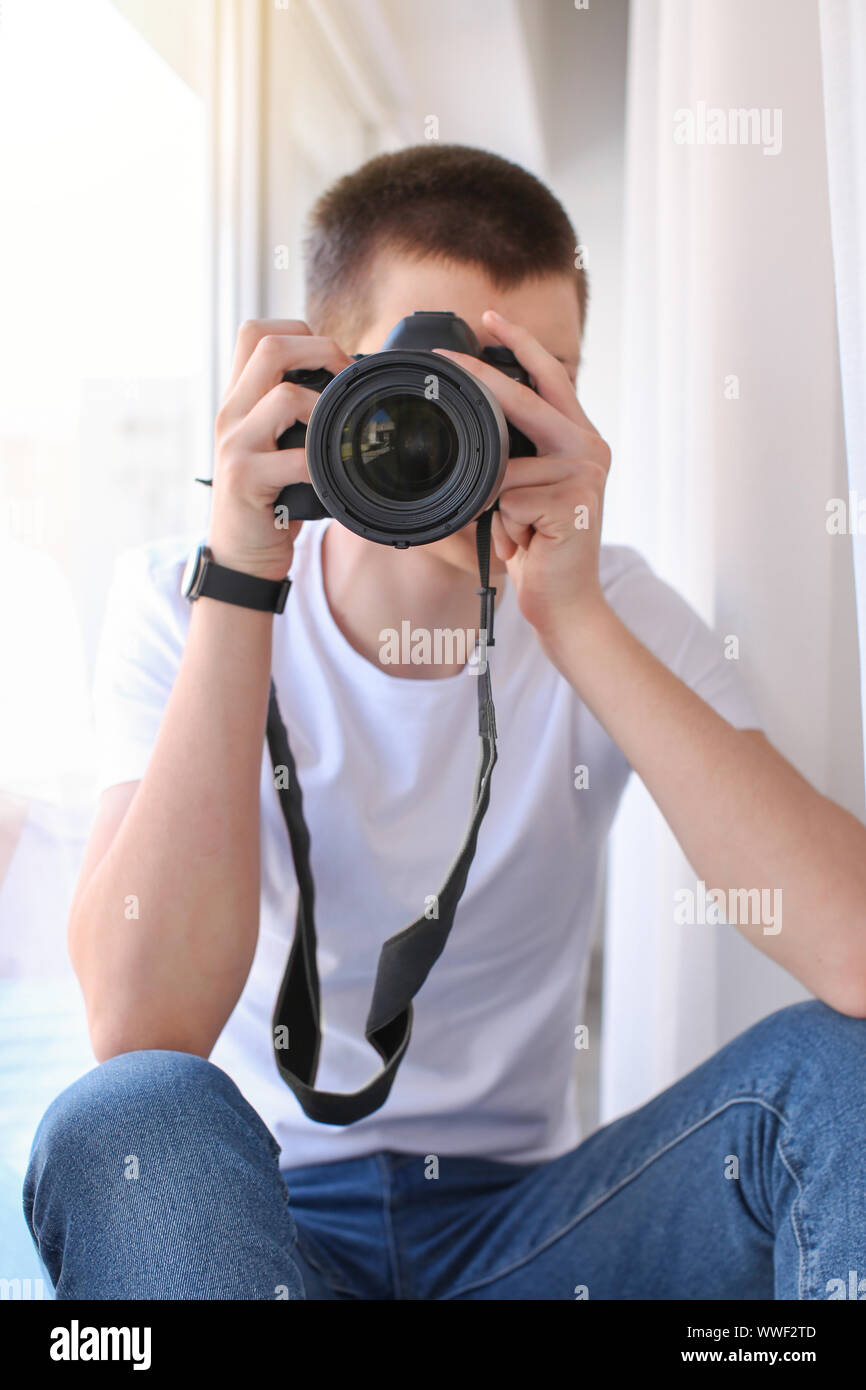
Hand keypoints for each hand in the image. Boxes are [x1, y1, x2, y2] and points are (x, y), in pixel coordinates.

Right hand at [208, 319, 352, 580]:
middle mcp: (230, 413)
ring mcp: (235, 444)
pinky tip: (334, 474)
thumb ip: (294, 415)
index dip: (299, 331)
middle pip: (270, 346)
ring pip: (283, 395)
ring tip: (339, 430)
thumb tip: (348, 387)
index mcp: (239, 399)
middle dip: (321, 350)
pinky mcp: (244, 479)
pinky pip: (296, 458)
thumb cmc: (270, 499)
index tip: (332, 358)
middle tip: (348, 380)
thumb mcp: (274, 446)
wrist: (241, 555)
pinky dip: (323, 463)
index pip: (255, 332)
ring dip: (324, 407)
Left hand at [434, 309, 611, 651]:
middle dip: (481, 380)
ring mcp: (584, 474)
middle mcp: (588, 449)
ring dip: (497, 506)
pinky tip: (528, 542)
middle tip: (444, 359)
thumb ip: (512, 457)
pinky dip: (505, 525)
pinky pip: (508, 499)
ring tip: (520, 531)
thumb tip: (474, 432)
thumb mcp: (524, 493)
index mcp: (579, 440)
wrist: (566, 602)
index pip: (551, 378)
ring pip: (506, 466)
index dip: (521, 345)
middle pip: (526, 401)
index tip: (490, 317)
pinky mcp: (571, 502)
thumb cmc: (539, 547)